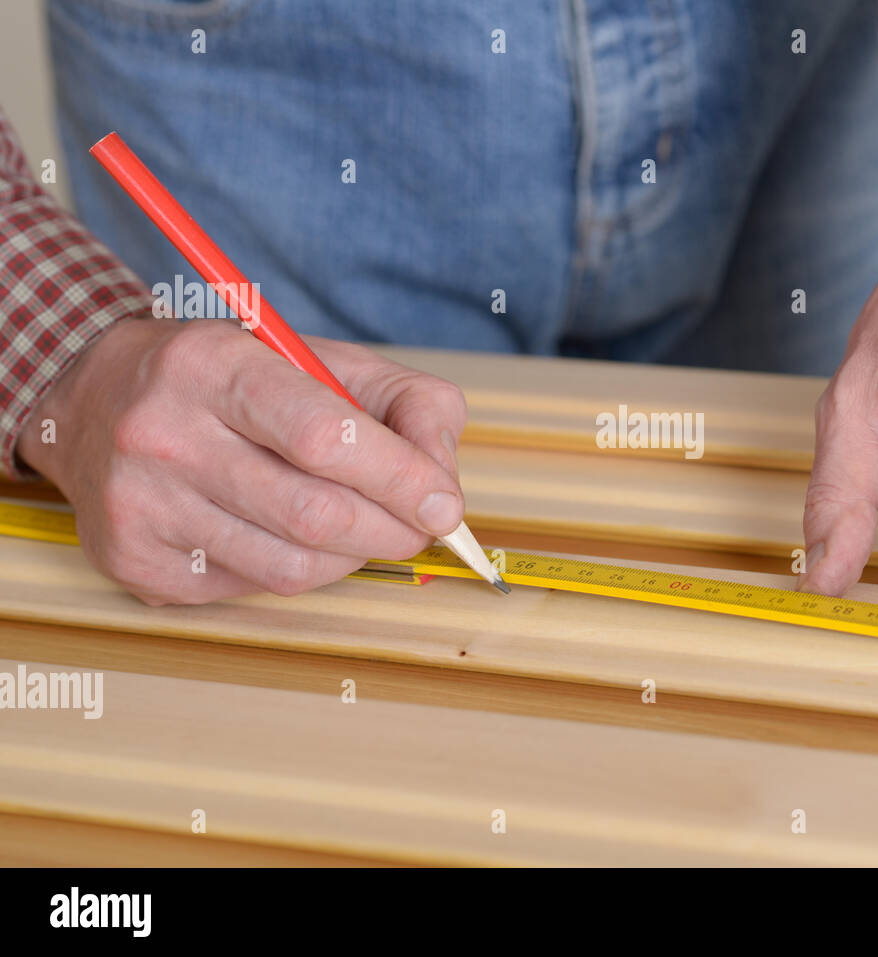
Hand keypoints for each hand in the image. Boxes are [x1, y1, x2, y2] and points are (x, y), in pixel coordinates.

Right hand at [18, 317, 466, 603]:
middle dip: (391, 530)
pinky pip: (251, 588)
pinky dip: (298, 571)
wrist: (94, 402)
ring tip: (359, 528)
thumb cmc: (234, 380)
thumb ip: (407, 404)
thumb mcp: (324, 359)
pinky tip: (292, 536)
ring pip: (289, 565)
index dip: (399, 479)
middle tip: (418, 526)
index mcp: (215, 366)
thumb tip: (442, 483)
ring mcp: (141, 504)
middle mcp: (164, 435)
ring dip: (350, 557)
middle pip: (314, 513)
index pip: (323, 437)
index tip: (444, 506)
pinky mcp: (133, 559)